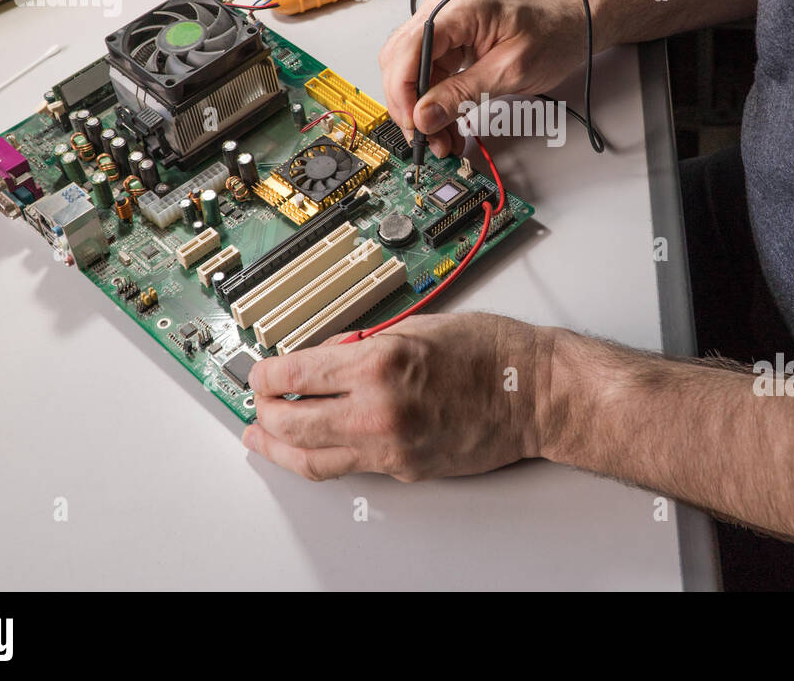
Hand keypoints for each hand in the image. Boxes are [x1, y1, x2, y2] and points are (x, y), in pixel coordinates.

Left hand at [241, 313, 556, 481]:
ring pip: (311, 458)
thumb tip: (326, 355)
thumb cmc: (493, 354)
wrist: (536, 393)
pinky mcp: (404, 469)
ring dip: (278, 447)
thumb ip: (365, 342)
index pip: (296, 374)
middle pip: (291, 423)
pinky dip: (320, 457)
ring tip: (263, 436)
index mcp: (379, 363)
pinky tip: (312, 446)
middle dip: (264, 413)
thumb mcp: (419, 324)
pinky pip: (348, 467)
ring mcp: (390, 447)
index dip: (266, 375)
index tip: (259, 372)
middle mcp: (378, 410)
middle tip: (256, 403)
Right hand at [377, 0, 587, 157]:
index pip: (409, 49)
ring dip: (421, 110)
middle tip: (425, 139)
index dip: (404, 91)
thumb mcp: (510, 71)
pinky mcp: (447, 42)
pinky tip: (444, 127)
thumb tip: (424, 116)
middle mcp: (442, 10)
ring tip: (440, 140)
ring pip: (410, 73)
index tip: (413, 124)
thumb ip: (462, 94)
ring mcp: (442, 25)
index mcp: (458, 8)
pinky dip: (433, 104)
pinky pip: (427, 75)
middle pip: (400, 61)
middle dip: (410, 106)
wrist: (568, 25)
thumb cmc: (551, 35)